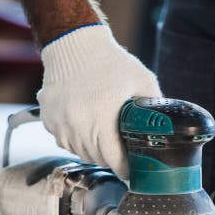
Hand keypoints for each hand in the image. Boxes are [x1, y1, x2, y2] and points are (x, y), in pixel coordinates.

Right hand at [38, 24, 160, 178]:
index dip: (125, 168)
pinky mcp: (48, 119)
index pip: (113, 159)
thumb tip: (166, 126)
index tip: (131, 170)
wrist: (73, 43)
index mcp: (102, 118)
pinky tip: (85, 126)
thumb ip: (154, 105)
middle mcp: (77, 125)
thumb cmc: (110, 61)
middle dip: (110, 158)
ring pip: (79, 152)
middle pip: (96, 158)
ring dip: (92, 150)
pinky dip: (75, 139)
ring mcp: (59, 123)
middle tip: (120, 152)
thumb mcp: (142, 80)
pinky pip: (64, 140)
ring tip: (103, 138)